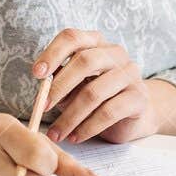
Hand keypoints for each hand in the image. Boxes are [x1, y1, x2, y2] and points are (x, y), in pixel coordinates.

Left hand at [34, 28, 157, 144]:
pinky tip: (76, 137)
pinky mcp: (138, 97)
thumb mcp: (75, 85)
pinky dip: (88, 127)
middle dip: (59, 86)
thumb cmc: (98, 96)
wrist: (136, 113)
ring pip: (94, 92)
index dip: (52, 54)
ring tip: (57, 133)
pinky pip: (109, 112)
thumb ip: (61, 81)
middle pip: (84, 62)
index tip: (37, 74)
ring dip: (70, 116)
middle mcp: (115, 53)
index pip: (72, 38)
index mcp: (95, 42)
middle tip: (43, 107)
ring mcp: (129, 73)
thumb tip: (43, 89)